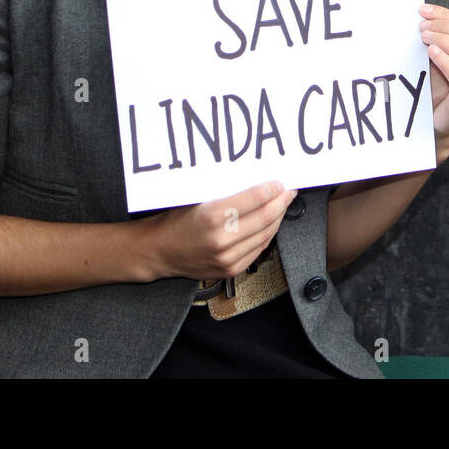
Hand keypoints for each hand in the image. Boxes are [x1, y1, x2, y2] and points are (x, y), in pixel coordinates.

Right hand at [135, 180, 296, 281]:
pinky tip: (271, 222)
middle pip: (265, 217)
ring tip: (282, 204)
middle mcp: (222, 239)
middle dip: (281, 202)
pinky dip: (269, 234)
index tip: (281, 182)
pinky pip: (259, 249)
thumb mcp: (197, 197)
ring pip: (266, 234)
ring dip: (278, 217)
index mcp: (212, 216)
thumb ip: (226, 191)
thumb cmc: (176, 220)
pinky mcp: (231, 270)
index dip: (272, 189)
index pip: (254, 199)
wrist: (160, 251)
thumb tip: (255, 179)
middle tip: (289, 191)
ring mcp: (227, 258)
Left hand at [418, 3, 448, 163]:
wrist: (436, 120)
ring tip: (424, 38)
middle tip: (421, 27)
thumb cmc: (438, 86)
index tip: (423, 11)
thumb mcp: (439, 57)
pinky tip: (432, 52)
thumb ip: (438, 38)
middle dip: (443, 25)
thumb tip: (423, 15)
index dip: (446, 14)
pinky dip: (446, 61)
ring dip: (443, 40)